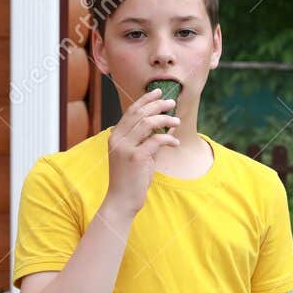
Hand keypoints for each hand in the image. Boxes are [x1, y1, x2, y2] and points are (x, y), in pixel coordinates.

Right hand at [104, 89, 178, 216]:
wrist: (122, 200)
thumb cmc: (132, 179)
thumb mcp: (140, 155)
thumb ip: (149, 140)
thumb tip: (167, 126)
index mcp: (116, 136)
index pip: (131, 111)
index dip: (145, 100)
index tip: (158, 92)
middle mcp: (118, 139)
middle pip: (139, 114)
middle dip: (157, 105)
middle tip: (172, 102)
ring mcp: (125, 148)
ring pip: (147, 123)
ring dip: (165, 120)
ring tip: (177, 121)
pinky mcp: (135, 157)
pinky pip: (155, 140)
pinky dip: (168, 138)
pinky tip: (175, 142)